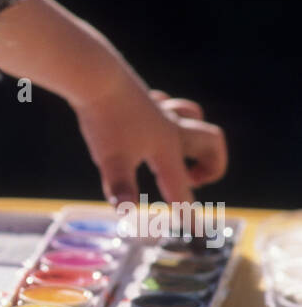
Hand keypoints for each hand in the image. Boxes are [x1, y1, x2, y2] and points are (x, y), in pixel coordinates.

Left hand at [72, 68, 227, 206]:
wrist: (95, 74)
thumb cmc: (105, 118)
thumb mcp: (111, 159)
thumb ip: (121, 187)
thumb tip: (127, 213)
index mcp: (167, 147)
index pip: (181, 187)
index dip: (188, 212)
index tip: (195, 232)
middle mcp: (169, 126)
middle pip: (211, 141)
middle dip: (211, 165)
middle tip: (191, 179)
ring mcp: (156, 109)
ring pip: (191, 116)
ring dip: (191, 135)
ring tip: (173, 151)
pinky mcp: (140, 97)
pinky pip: (163, 105)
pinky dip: (164, 115)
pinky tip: (143, 124)